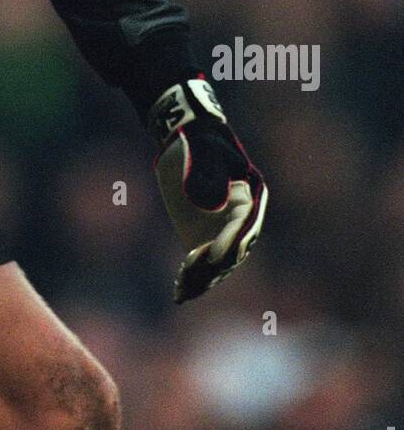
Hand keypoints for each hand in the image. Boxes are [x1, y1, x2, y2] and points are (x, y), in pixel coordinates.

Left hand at [148, 77, 267, 303]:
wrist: (187, 138)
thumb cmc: (198, 140)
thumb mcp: (203, 149)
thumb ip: (208, 172)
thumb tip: (214, 204)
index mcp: (250, 196)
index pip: (243, 225)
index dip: (229, 241)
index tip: (211, 253)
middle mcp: (241, 219)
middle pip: (233, 250)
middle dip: (214, 266)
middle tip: (193, 273)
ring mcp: (223, 231)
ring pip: (218, 263)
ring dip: (202, 278)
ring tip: (183, 291)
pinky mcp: (204, 237)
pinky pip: (202, 264)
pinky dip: (192, 278)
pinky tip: (179, 291)